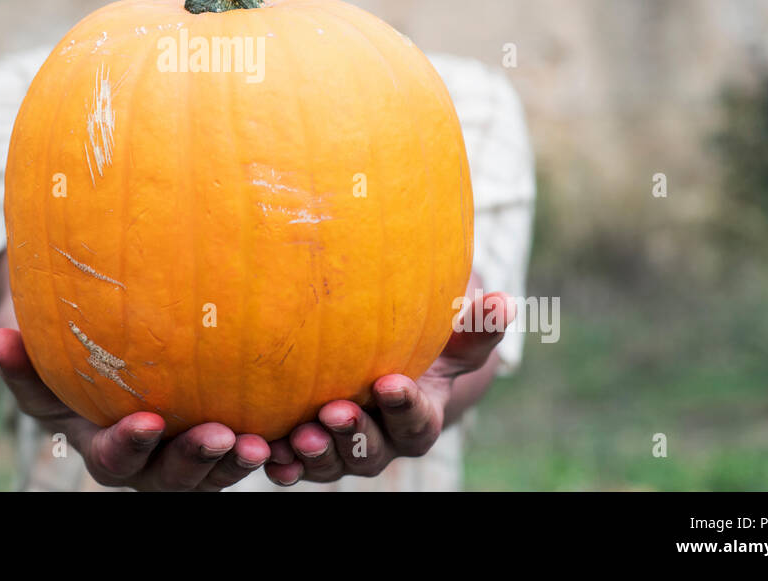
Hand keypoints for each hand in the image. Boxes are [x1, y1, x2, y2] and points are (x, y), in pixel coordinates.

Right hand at [0, 327, 271, 490]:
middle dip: (196, 462)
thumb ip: (23, 357)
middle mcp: (148, 461)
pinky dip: (274, 447)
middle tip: (221, 435)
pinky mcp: (224, 438)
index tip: (148, 419)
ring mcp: (188, 455)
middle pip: (170, 480)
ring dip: (238, 462)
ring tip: (263, 442)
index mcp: (103, 445)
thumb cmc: (70, 355)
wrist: (113, 350)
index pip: (113, 458)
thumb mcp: (42, 358)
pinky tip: (298, 428)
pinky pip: (248, 451)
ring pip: (215, 476)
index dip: (129, 444)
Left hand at [263, 291, 515, 484]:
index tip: (389, 382)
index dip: (404, 405)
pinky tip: (263, 451)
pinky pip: (294, 466)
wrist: (384, 370)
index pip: (416, 420)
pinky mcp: (307, 452)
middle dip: (353, 434)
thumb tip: (503, 301)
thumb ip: (475, 326)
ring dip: (315, 454)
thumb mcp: (450, 339)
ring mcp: (343, 452)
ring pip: (331, 465)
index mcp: (419, 419)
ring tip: (298, 435)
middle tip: (333, 411)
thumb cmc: (423, 349)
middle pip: (371, 452)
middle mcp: (382, 443)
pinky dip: (280, 463)